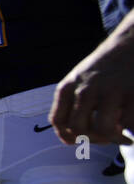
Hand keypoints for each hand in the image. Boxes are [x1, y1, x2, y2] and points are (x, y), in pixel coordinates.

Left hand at [50, 24, 133, 144]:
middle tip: (105, 138)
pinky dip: (129, 132)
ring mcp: (109, 91)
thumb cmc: (105, 66)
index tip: (77, 141)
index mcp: (68, 87)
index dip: (66, 136)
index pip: (57, 121)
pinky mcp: (132, 93)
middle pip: (78, 128)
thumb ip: (72, 102)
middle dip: (92, 139)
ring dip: (112, 139)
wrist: (130, 42)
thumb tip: (69, 137)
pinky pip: (127, 123)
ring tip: (122, 138)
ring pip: (102, 129)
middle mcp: (85, 89)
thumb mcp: (79, 79)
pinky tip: (131, 132)